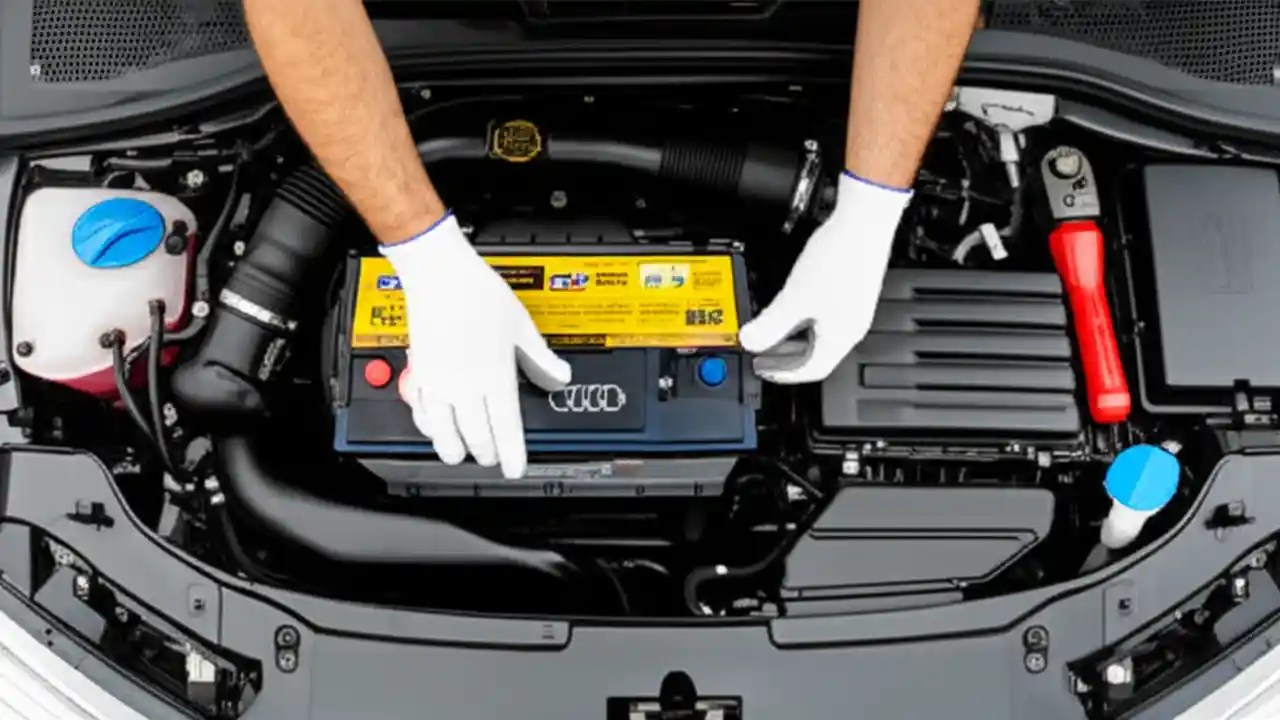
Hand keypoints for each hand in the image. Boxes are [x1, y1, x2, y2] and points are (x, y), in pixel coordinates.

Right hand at [381, 213, 570, 477]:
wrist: (439, 273)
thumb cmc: (478, 293)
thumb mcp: (521, 325)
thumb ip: (540, 358)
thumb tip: (560, 377)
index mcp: (495, 375)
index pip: (507, 428)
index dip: (513, 455)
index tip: (516, 470)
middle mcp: (465, 384)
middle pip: (477, 436)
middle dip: (487, 454)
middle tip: (494, 458)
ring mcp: (438, 381)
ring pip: (443, 432)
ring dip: (454, 449)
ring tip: (463, 454)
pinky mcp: (419, 373)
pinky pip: (421, 412)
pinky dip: (428, 427)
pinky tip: (434, 428)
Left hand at [739, 172, 911, 382]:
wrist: (863, 222)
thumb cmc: (839, 258)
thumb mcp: (793, 298)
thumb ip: (769, 324)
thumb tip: (750, 342)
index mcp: (840, 337)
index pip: (810, 371)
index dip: (783, 374)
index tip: (763, 369)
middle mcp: (851, 326)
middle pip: (815, 354)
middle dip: (786, 355)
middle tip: (763, 352)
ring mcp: (854, 308)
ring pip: (819, 334)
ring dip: (793, 336)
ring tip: (772, 330)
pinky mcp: (852, 289)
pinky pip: (824, 315)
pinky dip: (804, 318)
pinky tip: (793, 304)